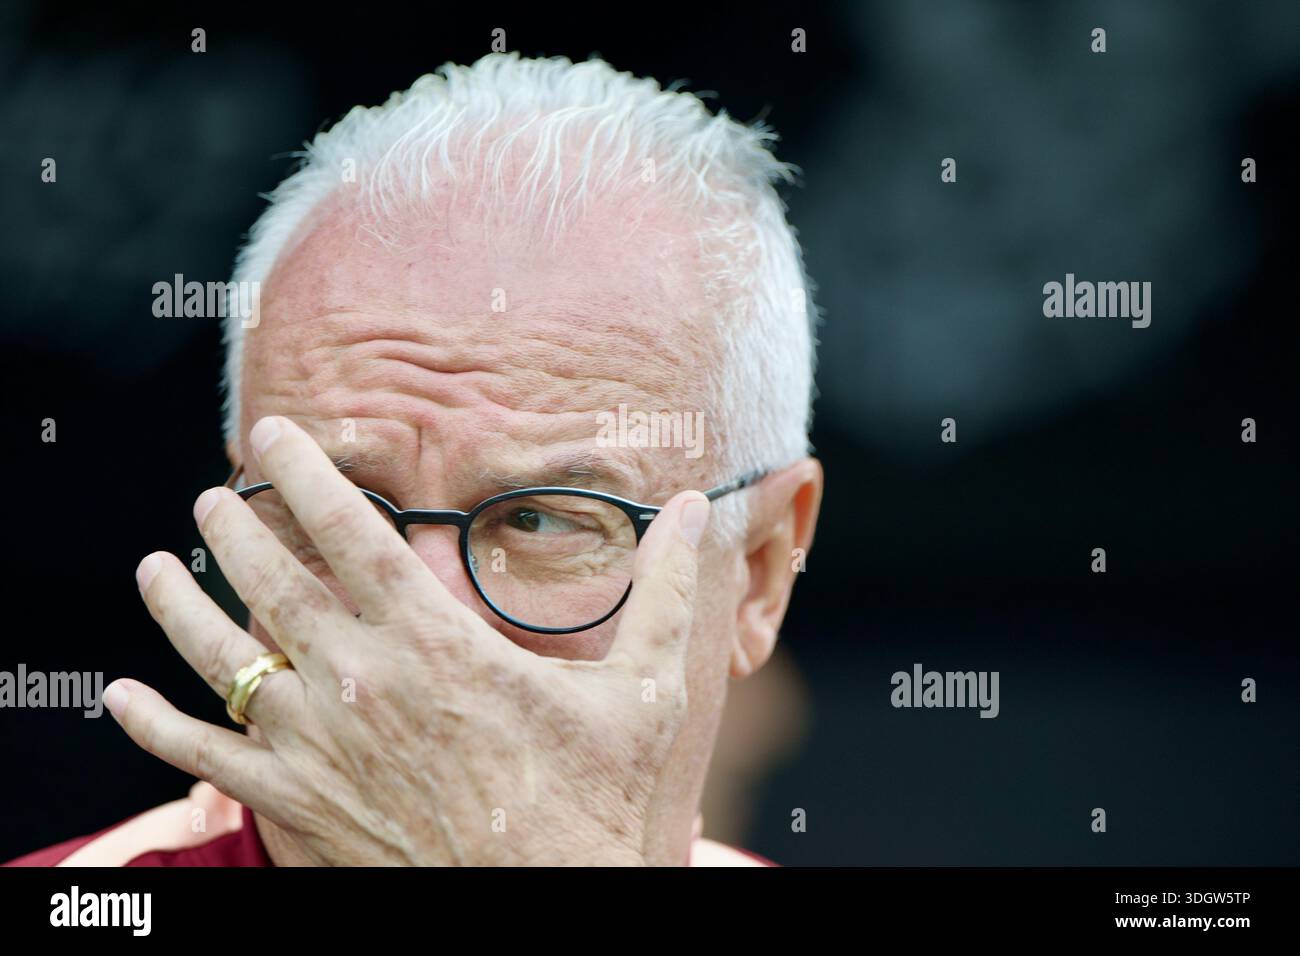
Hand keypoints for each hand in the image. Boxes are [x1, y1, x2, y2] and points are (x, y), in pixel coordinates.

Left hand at [104, 416, 710, 865]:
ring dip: (178, 608)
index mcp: (437, 643)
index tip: (274, 434)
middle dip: (232, 529)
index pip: (349, 531)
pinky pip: (203, 763)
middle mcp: (360, 684)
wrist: (552, 916)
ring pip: (221, 661)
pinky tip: (119, 698)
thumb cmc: (598, 809)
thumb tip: (700, 511)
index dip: (305, 472)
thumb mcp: (650, 696)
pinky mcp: (297, 811)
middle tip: (210, 496)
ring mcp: (318, 750)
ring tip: (152, 568)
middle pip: (270, 584)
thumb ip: (667, 596)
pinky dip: (154, 727)